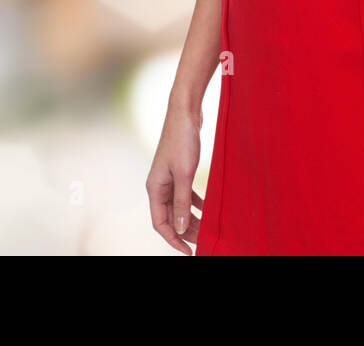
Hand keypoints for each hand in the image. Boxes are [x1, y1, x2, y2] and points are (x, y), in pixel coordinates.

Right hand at [146, 100, 203, 254]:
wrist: (185, 111)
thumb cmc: (182, 140)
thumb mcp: (184, 174)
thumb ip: (182, 202)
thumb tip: (180, 228)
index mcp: (155, 188)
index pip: (160, 223)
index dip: (173, 239)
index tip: (189, 251)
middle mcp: (159, 185)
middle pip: (170, 216)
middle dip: (186, 231)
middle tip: (203, 241)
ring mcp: (169, 177)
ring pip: (179, 205)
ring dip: (192, 218)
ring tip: (207, 228)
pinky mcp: (179, 169)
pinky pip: (186, 193)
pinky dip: (196, 202)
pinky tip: (207, 207)